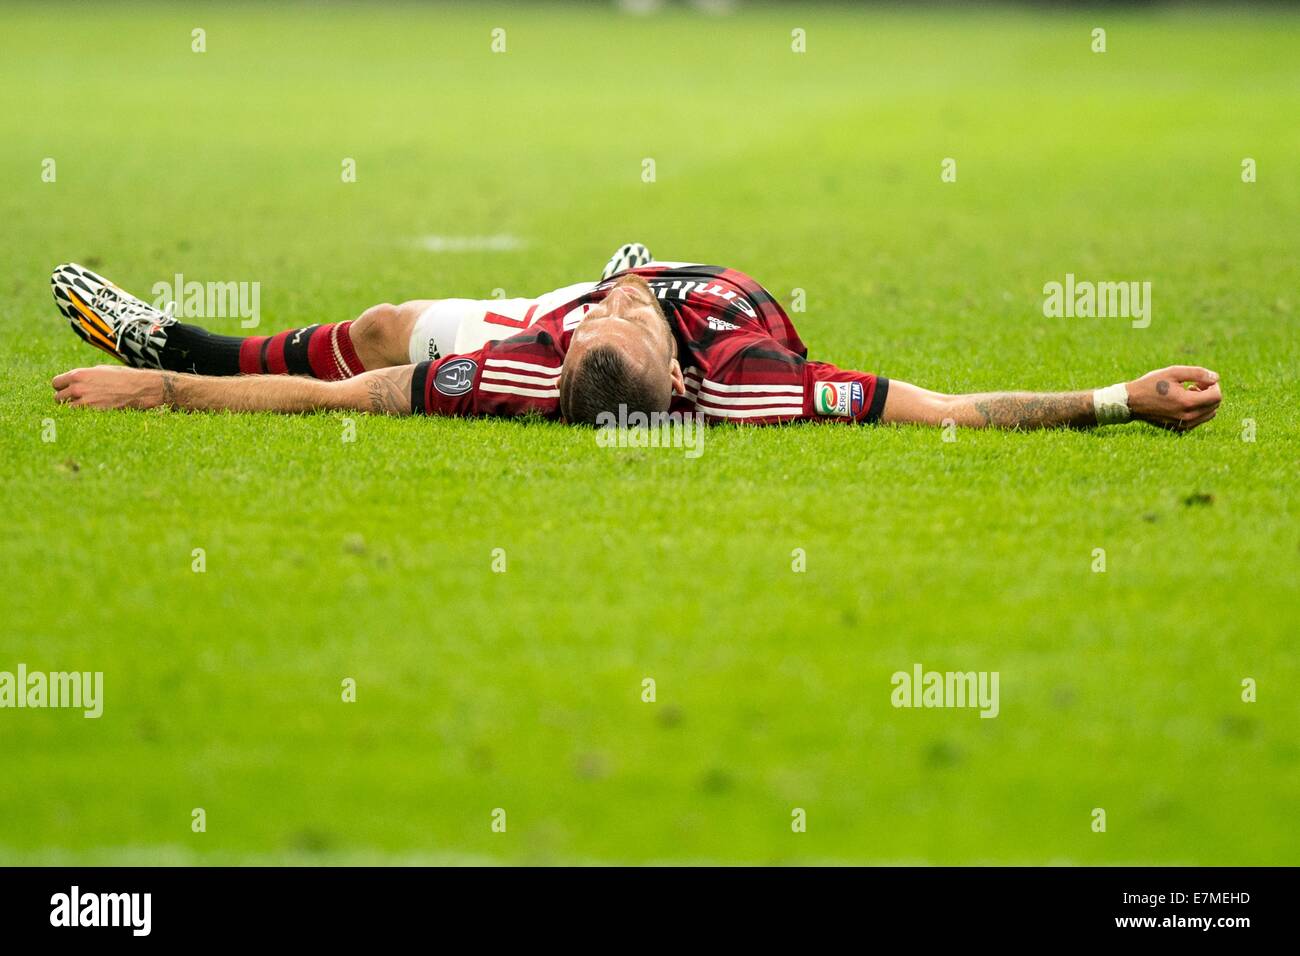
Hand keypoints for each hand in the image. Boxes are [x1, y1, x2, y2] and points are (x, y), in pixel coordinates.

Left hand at [52, 366, 166, 409]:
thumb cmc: (121, 377)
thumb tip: (72, 382)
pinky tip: (92, 409)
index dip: (62, 386)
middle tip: (78, 398)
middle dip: (66, 398)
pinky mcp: (93, 412)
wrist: (138, 388)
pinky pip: (78, 415)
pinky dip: (82, 414)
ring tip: (85, 405)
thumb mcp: (99, 370)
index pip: (56, 383)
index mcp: (78, 374)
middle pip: (58, 397)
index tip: (67, 389)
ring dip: (73, 407)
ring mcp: (84, 401)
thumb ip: (83, 376)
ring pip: (66, 408)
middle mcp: (77, 388)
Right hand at [1126, 365, 1220, 431]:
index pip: (1216, 396)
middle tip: (1192, 385)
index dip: (1213, 385)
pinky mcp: (1180, 429)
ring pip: (1210, 414)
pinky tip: (1183, 403)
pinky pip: (1200, 420)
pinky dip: (1198, 410)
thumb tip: (1216, 378)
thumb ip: (1197, 373)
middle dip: (1209, 393)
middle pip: (1215, 405)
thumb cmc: (1151, 385)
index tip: (1199, 380)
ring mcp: (1184, 425)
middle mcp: (1188, 417)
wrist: (1132, 403)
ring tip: (1188, 393)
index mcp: (1187, 403)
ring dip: (1204, 402)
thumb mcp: (1173, 372)